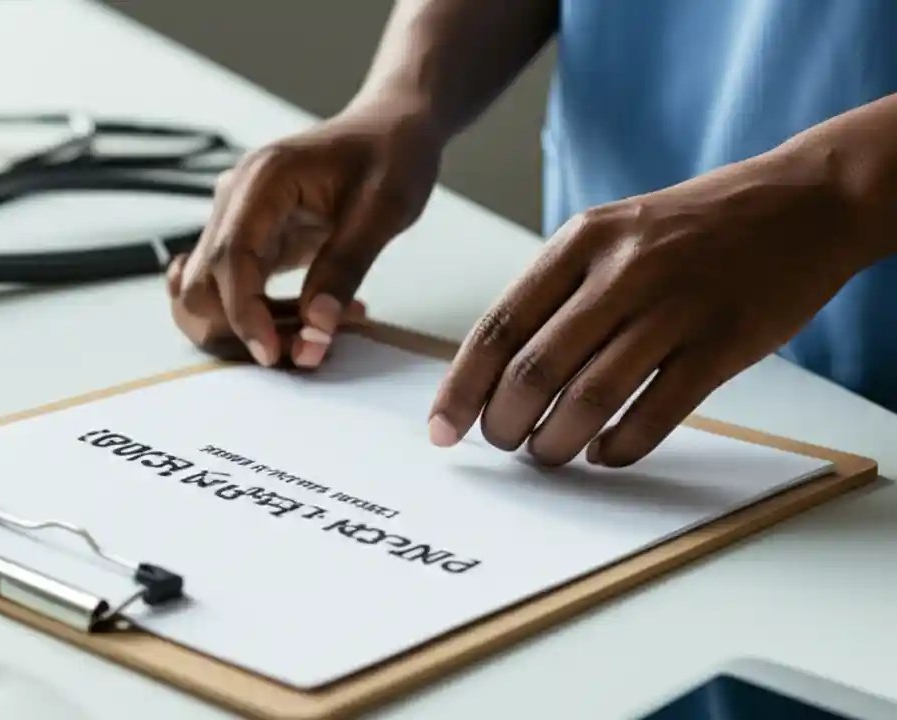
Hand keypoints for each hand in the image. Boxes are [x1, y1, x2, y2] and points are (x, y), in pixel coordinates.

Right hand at [168, 100, 442, 367]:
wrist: (392, 127)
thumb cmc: (392, 155)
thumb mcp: (384, 210)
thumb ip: (345, 268)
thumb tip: (315, 330)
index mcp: (263, 179)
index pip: (229, 258)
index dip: (244, 314)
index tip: (273, 354)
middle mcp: (236, 197)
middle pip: (201, 282)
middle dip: (239, 328)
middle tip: (303, 348)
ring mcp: (236, 217)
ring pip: (212, 292)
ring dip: (253, 326)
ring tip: (319, 329)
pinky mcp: (250, 238)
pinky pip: (236, 289)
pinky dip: (263, 315)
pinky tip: (311, 314)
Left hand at [428, 150, 870, 466]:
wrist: (805, 200)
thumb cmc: (694, 226)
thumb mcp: (612, 232)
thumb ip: (558, 290)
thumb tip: (498, 369)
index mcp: (580, 241)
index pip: (498, 326)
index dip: (461, 386)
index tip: (442, 428)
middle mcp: (621, 271)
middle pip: (535, 369)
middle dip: (505, 422)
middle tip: (502, 442)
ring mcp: (674, 307)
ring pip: (589, 398)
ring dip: (556, 441)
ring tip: (547, 453)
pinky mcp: (723, 344)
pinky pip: (656, 414)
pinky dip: (620, 446)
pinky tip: (604, 452)